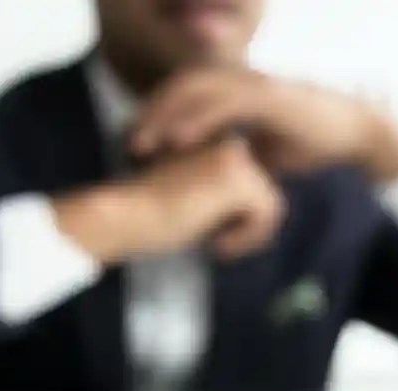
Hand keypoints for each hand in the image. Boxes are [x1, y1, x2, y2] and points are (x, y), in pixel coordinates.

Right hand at [52, 138, 284, 262]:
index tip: (211, 235)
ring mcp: (234, 155)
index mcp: (215, 142)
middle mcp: (228, 141)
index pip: (254, 187)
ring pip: (272, 205)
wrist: (124, 215)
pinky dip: (247, 237)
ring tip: (214, 243)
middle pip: (268, 195)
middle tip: (215, 244)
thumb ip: (223, 199)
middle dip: (250, 227)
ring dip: (249, 234)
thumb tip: (256, 214)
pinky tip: (215, 242)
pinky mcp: (238, 177)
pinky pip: (269, 215)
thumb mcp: (196, 202)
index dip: (241, 220)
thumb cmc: (150, 217)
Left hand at [131, 67, 397, 183]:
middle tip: (129, 144)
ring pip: (196, 90)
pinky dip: (197, 120)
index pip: (185, 91)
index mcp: (235, 90)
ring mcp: (254, 86)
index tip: (136, 143)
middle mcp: (240, 80)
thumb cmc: (308, 141)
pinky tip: (178, 140)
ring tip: (144, 143)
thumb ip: (233, 157)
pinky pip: (224, 104)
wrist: (351, 133)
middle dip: (151, 112)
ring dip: (166, 115)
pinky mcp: (269, 98)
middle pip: (182, 86)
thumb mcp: (260, 151)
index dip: (157, 112)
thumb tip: (211, 182)